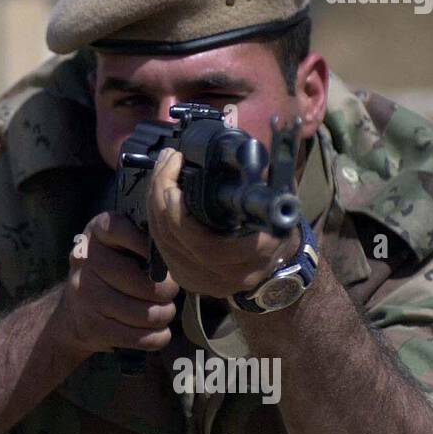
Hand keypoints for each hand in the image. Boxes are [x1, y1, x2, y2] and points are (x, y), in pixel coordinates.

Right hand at [56, 212, 178, 354]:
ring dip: (164, 315)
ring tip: (165, 311)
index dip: (146, 245)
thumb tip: (178, 254)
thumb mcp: (118, 245)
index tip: (162, 257)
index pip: (119, 229)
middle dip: (167, 291)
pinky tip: (159, 332)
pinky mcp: (92, 327)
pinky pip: (140, 338)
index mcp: (95, 233)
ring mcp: (86, 296)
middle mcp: (85, 262)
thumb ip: (143, 239)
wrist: (72, 312)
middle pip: (143, 282)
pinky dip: (157, 337)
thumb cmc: (110, 272)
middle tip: (170, 292)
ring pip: (146, 314)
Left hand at [147, 148, 299, 299]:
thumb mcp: (278, 209)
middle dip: (161, 192)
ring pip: (160, 237)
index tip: (175, 177)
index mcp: (248, 260)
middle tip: (167, 159)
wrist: (273, 267)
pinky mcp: (183, 275)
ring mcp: (197, 279)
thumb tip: (245, 154)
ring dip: (154, 198)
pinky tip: (159, 189)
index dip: (179, 212)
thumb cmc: (277, 232)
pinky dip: (155, 213)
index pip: (201, 241)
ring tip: (162, 165)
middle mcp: (219, 276)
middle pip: (172, 234)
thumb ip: (263, 186)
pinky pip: (159, 242)